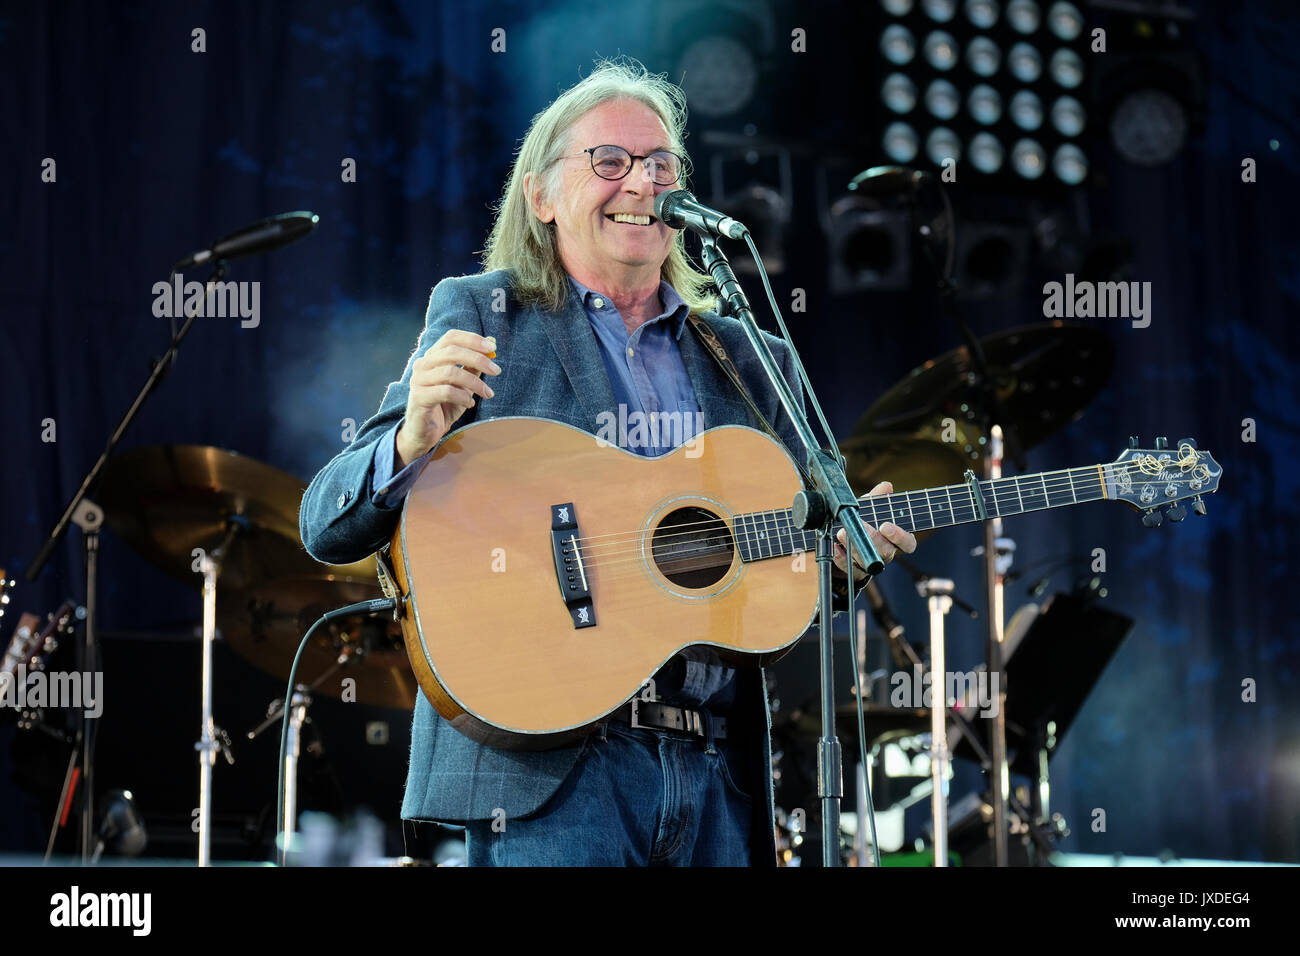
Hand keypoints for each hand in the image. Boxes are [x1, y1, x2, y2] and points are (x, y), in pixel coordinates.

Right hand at [396, 331, 499, 466]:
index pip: (451, 337)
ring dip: (475, 382)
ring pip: (450, 372)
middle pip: (452, 351)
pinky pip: (445, 392)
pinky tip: (470, 404)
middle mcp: (422, 365)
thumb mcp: (463, 384)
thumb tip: (491, 345)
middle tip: (496, 370)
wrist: (425, 432)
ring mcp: (418, 381)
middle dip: (478, 359)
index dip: (472, 339)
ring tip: (487, 393)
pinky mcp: (419, 398)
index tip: (493, 347)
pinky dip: (463, 397)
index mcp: (432, 357)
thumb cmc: (444, 405)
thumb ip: (474, 365)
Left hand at [832, 481, 916, 579]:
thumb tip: (886, 486)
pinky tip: (835, 548)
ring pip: (867, 561)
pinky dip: (841, 559)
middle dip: (873, 539)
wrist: (846, 541)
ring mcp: (871, 564)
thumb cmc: (865, 522)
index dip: (900, 536)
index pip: (908, 543)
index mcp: (895, 539)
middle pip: (886, 552)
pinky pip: (850, 570)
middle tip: (860, 526)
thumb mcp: (870, 508)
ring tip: (842, 533)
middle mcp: (886, 553)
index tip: (886, 526)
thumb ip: (878, 498)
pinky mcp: (855, 572)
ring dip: (854, 546)